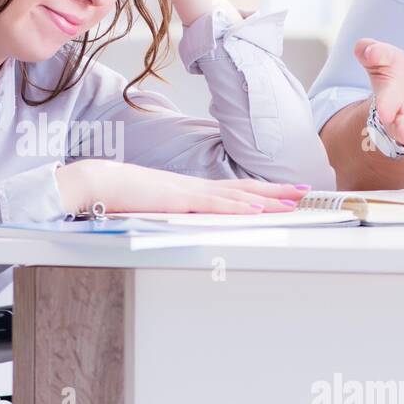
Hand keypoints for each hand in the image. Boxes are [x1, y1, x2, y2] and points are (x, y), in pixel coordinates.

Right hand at [55, 159, 308, 215]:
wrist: (97, 181)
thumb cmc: (119, 195)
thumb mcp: (154, 205)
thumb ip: (173, 211)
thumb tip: (189, 222)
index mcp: (190, 190)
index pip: (234, 190)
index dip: (262, 191)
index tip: (286, 193)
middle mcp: (195, 187)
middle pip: (244, 189)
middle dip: (276, 191)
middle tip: (306, 192)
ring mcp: (188, 191)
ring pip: (236, 196)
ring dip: (267, 199)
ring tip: (293, 201)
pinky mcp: (177, 200)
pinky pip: (213, 204)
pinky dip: (237, 207)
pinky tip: (256, 209)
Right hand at [354, 39, 403, 165]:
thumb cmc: (396, 74)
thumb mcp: (386, 58)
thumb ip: (376, 53)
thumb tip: (367, 49)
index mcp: (390, 98)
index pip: (385, 103)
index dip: (385, 107)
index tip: (384, 112)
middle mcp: (402, 119)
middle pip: (400, 128)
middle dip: (403, 131)